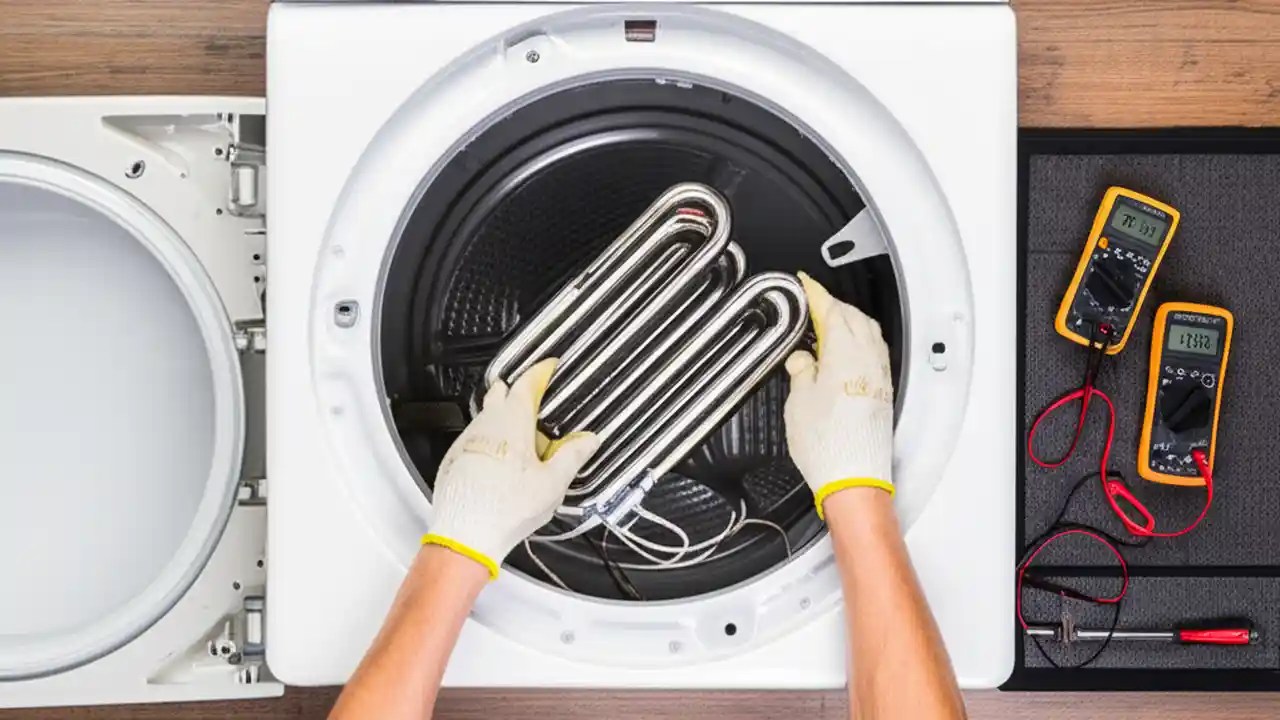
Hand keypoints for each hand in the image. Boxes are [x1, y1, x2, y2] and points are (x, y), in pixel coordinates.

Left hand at [422, 358, 599, 577]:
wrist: (465, 535)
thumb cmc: (505, 508)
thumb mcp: (552, 482)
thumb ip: (573, 456)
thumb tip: (588, 440)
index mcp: (511, 420)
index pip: (527, 382)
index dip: (540, 372)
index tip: (548, 367)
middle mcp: (485, 423)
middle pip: (501, 393)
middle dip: (518, 392)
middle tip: (537, 402)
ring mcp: (466, 440)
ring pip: (486, 416)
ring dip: (503, 419)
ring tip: (524, 442)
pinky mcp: (455, 458)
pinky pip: (475, 438)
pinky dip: (490, 440)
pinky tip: (502, 463)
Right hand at [784, 273, 894, 518]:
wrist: (854, 478)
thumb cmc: (828, 443)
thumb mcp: (799, 400)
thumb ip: (801, 370)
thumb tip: (802, 359)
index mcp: (846, 350)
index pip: (830, 309)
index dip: (815, 293)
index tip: (805, 282)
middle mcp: (869, 358)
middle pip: (853, 317)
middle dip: (833, 306)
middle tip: (812, 304)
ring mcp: (880, 374)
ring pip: (867, 333)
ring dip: (849, 322)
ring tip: (828, 326)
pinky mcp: (883, 392)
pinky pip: (874, 352)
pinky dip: (860, 342)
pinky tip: (846, 351)